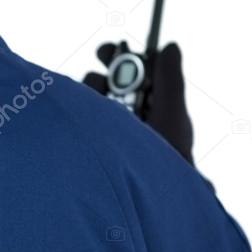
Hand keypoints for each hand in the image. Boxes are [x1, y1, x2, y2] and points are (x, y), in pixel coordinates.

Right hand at [86, 42, 195, 163]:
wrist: (143, 204)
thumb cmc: (164, 164)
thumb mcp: (170, 117)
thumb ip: (170, 81)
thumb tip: (170, 47)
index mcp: (155, 109)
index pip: (139, 74)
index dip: (127, 57)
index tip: (114, 47)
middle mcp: (130, 118)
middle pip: (115, 81)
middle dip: (108, 66)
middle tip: (102, 54)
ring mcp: (108, 131)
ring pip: (95, 96)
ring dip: (95, 87)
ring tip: (100, 94)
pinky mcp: (89, 144)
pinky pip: (81, 117)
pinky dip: (81, 108)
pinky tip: (85, 112)